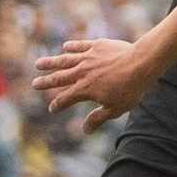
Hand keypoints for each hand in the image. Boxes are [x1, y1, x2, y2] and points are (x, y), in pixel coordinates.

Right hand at [32, 38, 151, 132]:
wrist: (141, 63)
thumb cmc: (131, 88)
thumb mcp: (115, 109)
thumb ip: (98, 118)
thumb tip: (85, 130)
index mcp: (85, 90)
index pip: (65, 99)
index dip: (57, 105)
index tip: (53, 108)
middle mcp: (82, 73)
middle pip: (59, 78)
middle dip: (46, 83)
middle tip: (35, 84)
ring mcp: (88, 58)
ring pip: (64, 60)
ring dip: (50, 62)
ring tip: (38, 63)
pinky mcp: (97, 46)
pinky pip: (80, 46)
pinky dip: (72, 46)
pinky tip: (65, 47)